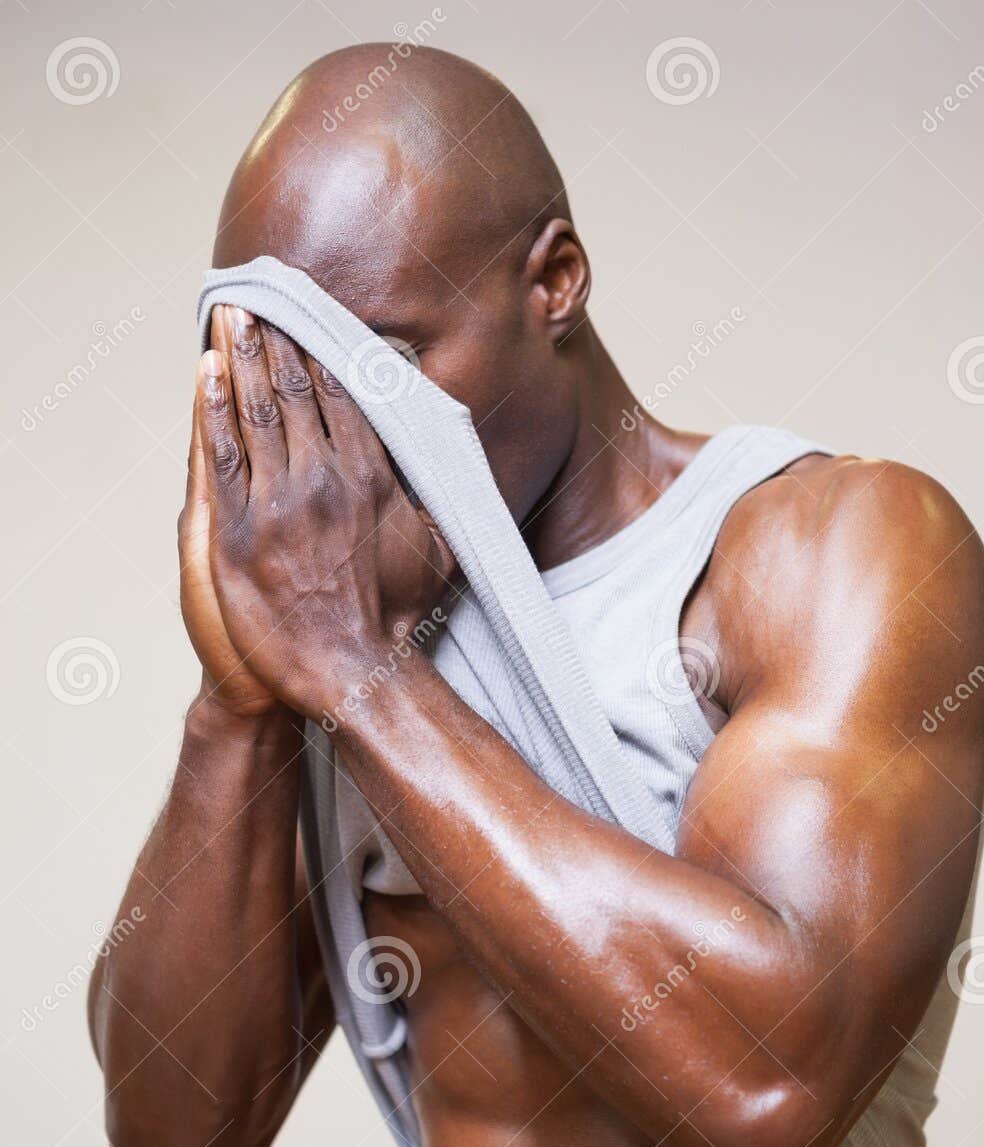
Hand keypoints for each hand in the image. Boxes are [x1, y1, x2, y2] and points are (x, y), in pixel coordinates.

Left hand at [195, 306, 456, 723]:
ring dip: (239, 358)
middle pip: (295, 391)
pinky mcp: (239, 531)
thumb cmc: (396, 621)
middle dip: (273, 340)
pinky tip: (203, 373)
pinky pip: (221, 454)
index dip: (319, 352)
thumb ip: (432, 500)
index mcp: (370, 479)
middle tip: (256, 300)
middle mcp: (324, 479)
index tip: (305, 319)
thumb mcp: (438, 552)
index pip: (341, 397)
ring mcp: (277, 503)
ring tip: (229, 318)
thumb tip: (444, 465)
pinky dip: (211, 408)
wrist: (353, 672)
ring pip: (255, 411)